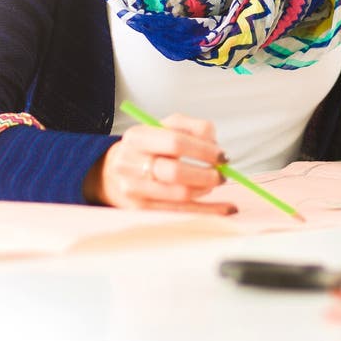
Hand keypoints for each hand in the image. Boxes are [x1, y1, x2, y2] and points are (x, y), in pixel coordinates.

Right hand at [83, 113, 236, 213]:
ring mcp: (134, 189)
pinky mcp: (141, 210)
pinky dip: (207, 211)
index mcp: (138, 137)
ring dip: (205, 190)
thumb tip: (217, 148)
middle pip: (175, 172)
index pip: (175, 142)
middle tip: (221, 174)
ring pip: (179, 195)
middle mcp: (130, 163)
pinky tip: (226, 209)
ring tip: (215, 183)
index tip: (221, 155)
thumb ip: (195, 128)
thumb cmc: (149, 147)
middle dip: (206, 174)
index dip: (203, 150)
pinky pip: (181, 212)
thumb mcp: (166, 127)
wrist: (114, 171)